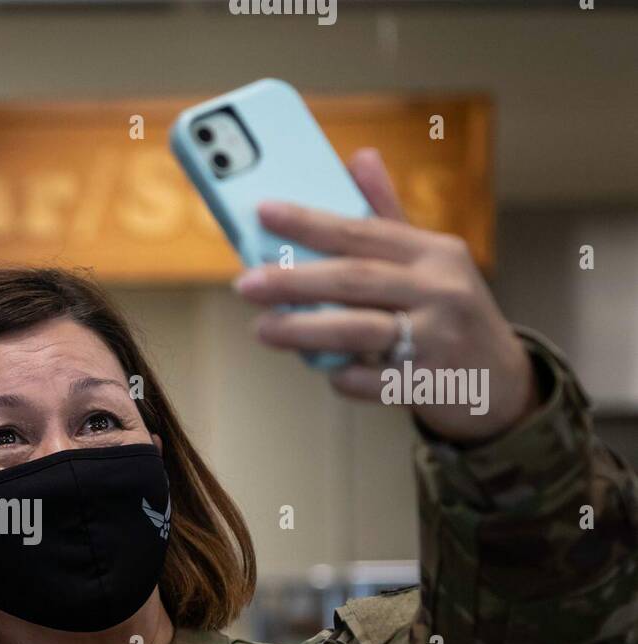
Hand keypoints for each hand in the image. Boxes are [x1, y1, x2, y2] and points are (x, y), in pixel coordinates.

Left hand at [233, 148, 537, 443]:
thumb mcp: (431, 260)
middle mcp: (440, 289)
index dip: (310, 221)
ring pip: (358, 330)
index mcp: (434, 251)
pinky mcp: (429, 383)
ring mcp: (437, 338)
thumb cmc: (450, 312)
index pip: (363, 230)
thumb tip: (359, 157)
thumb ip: (389, 216)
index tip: (263, 211)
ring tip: (263, 329)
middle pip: (354, 279)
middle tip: (246, 283)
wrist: (501, 380)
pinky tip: (324, 370)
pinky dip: (342, 375)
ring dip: (304, 330)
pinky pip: (371, 380)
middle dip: (294, 280)